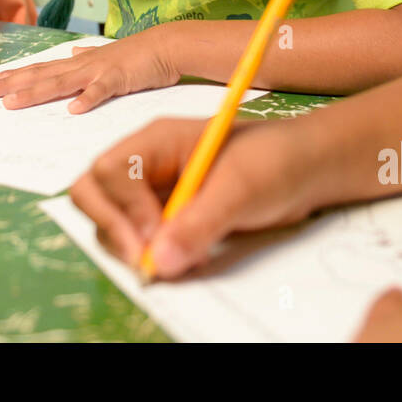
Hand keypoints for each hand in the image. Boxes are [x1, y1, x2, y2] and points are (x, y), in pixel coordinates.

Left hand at [0, 30, 179, 112]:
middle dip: (11, 85)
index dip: (14, 76)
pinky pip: (101, 91)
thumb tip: (71, 53)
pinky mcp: (118, 79)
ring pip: (61, 83)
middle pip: (40, 76)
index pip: (40, 70)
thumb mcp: (106, 56)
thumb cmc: (138, 54)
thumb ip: (87, 56)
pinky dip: (87, 100)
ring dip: (35, 93)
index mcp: (78, 63)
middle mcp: (81, 65)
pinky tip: (73, 110)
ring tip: (11, 103)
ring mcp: (98, 71)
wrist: (166, 46)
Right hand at [70, 116, 320, 278]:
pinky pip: (139, 239)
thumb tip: (159, 261)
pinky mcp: (166, 218)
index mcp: (157, 140)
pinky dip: (150, 255)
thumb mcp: (242, 187)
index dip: (123, 207)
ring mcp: (154, 192)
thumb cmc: (276, 160)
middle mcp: (147, 164)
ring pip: (111, 221)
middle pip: (94, 193)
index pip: (109, 170)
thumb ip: (200, 221)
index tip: (155, 236)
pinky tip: (184, 260)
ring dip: (130, 246)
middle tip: (144, 260)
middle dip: (112, 228)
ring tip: (172, 262)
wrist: (307, 171)